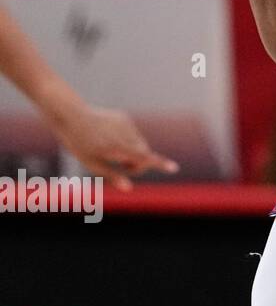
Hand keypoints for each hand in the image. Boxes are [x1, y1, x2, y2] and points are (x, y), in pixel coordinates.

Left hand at [49, 103, 178, 191]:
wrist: (72, 116)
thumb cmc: (79, 144)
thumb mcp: (91, 164)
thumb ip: (113, 176)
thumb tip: (129, 189)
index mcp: (114, 148)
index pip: (142, 158)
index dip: (158, 163)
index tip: (173, 168)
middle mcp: (123, 135)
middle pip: (143, 153)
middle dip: (138, 163)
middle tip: (124, 169)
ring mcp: (125, 124)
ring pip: (139, 143)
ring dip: (132, 151)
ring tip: (113, 151)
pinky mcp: (125, 118)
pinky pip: (133, 134)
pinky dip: (127, 140)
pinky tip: (110, 137)